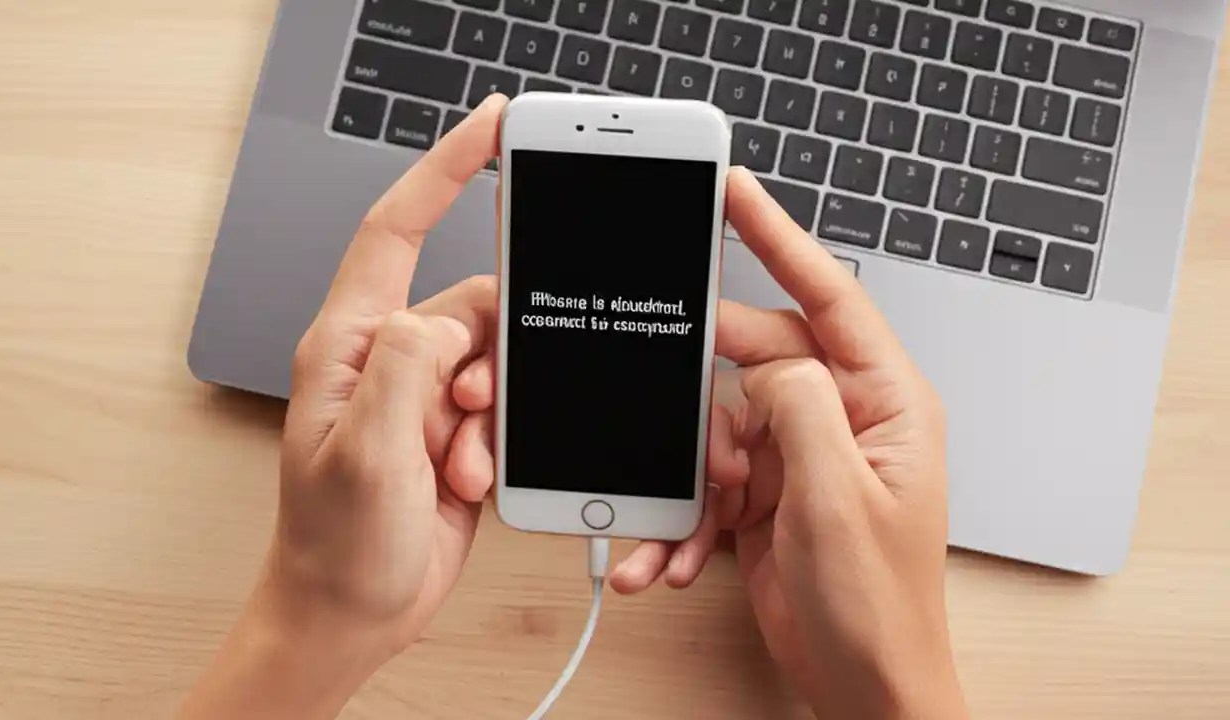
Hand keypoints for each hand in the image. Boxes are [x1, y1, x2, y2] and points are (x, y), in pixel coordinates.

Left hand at [177, 96, 506, 719]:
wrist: (352, 615)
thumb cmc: (335, 546)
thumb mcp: (365, 454)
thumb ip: (406, 369)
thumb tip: (448, 319)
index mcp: (349, 346)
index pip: (394, 231)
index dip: (444, 171)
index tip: (491, 129)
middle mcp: (386, 360)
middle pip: (471, 303)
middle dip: (492, 354)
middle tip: (475, 411)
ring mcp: (422, 397)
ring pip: (496, 359)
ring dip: (495, 414)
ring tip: (464, 465)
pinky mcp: (452, 432)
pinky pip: (504, 406)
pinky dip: (499, 443)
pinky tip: (469, 483)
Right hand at [717, 169, 966, 718]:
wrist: (863, 686)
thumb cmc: (879, 608)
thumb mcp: (838, 500)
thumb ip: (801, 410)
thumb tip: (768, 358)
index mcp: (884, 403)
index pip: (830, 296)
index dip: (779, 238)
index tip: (735, 193)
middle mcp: (843, 419)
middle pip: (757, 359)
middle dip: (704, 393)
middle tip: (661, 402)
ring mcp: (803, 457)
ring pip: (721, 426)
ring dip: (691, 480)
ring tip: (686, 525)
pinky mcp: (768, 495)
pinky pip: (710, 482)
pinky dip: (686, 519)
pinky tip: (673, 558)